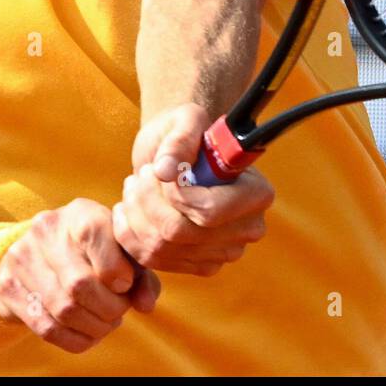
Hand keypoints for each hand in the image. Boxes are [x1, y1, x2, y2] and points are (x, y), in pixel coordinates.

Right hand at [0, 199, 159, 353]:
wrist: (41, 252)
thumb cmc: (96, 253)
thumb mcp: (121, 253)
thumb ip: (142, 276)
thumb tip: (145, 305)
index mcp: (80, 213)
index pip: (96, 237)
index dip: (118, 272)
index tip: (126, 285)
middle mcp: (46, 229)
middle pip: (80, 284)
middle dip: (109, 308)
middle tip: (119, 312)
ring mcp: (22, 257)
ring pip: (63, 310)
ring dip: (94, 327)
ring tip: (106, 323)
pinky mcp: (8, 286)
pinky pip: (46, 328)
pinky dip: (75, 339)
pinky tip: (87, 332)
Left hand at [112, 102, 273, 275]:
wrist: (180, 157)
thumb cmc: (187, 132)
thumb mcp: (185, 119)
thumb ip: (180, 139)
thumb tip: (166, 170)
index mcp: (256, 193)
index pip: (209, 212)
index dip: (175, 195)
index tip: (159, 171)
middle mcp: (247, 229)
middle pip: (180, 234)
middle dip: (148, 202)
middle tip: (139, 175)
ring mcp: (223, 252)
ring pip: (161, 249)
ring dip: (135, 215)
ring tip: (132, 186)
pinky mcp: (198, 266)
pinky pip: (153, 260)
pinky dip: (129, 234)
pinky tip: (128, 209)